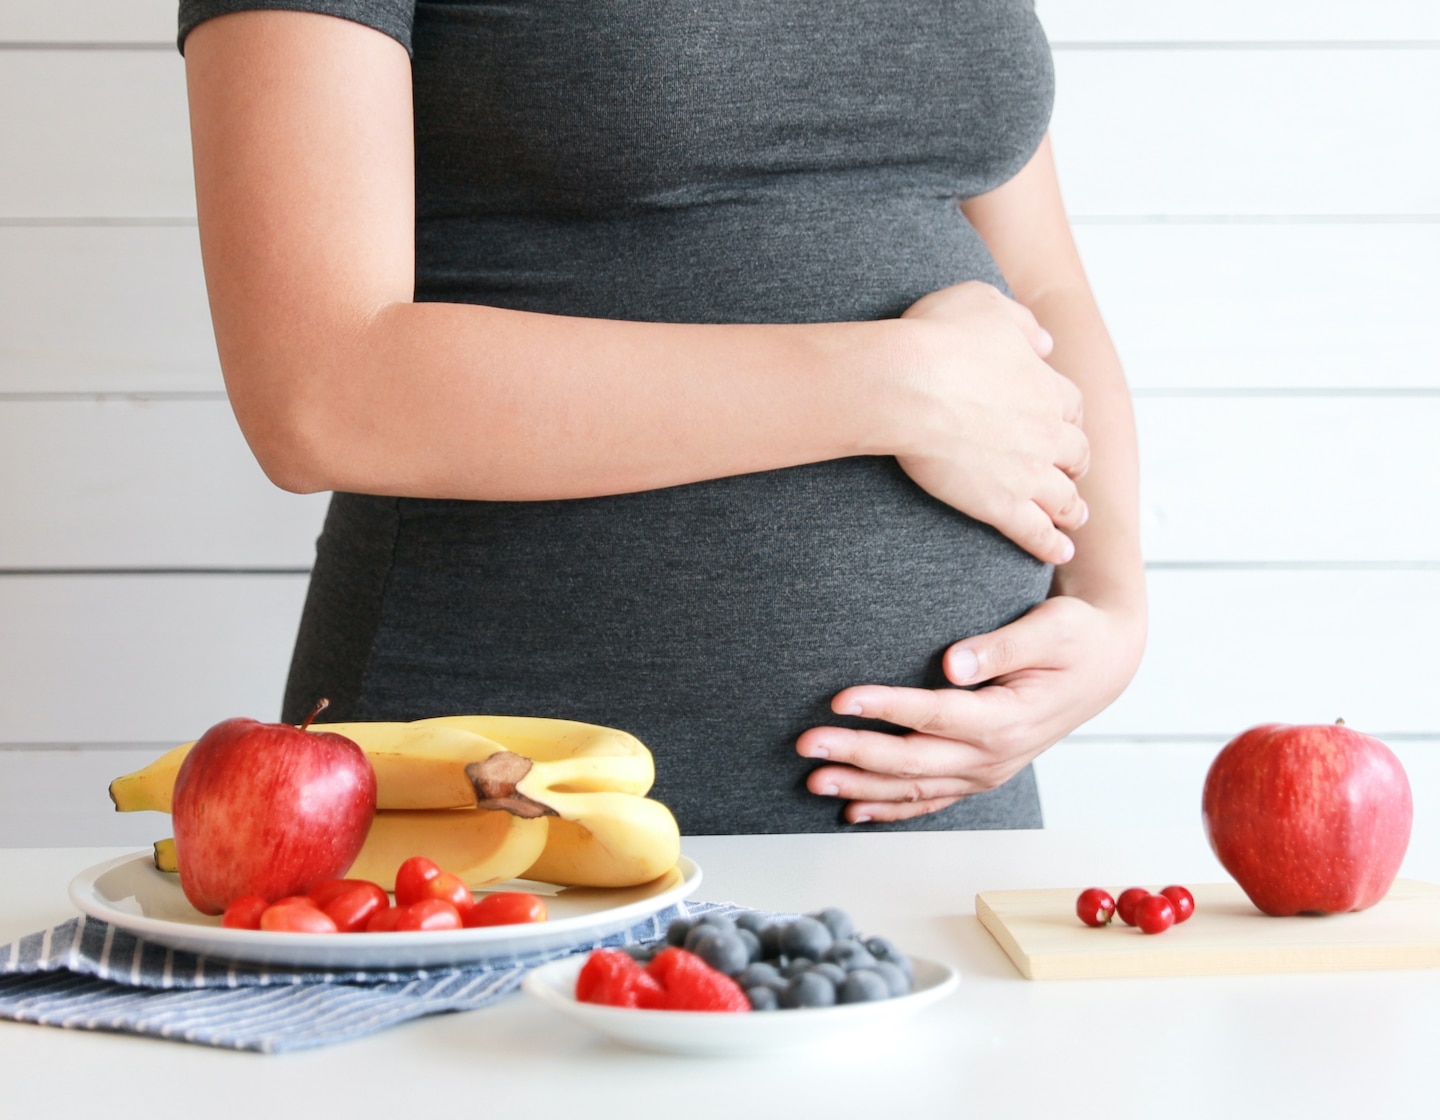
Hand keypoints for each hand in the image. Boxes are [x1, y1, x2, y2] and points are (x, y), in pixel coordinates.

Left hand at [795, 594, 1144, 822]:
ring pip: (915, 788)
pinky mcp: (979, 773)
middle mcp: (995, 755)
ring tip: (813, 780)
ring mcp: (986, 771)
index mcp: (1009, 718)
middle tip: (806, 745)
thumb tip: (952, 663)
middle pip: (914, 762)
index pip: (936, 715)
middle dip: (855, 754)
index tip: (840, 698)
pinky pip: (930, 800)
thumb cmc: (1076, 637)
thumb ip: (1001, 646)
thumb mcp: (1051, 628)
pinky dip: (890, 809)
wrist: (1105, 665)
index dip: (885, 708)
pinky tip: (853, 811)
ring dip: (860, 787)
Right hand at [889, 282, 1090, 564]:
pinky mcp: (1001, 504)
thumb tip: (1044, 341)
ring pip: (1065, 499)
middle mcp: (1049, 432)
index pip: (1073, 407)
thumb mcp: (983, 304)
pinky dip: (1051, 545)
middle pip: (1076, 455)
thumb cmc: (936, 338)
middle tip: (1070, 473)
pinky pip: (1036, 532)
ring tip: (1074, 520)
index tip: (1061, 425)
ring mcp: (1029, 472)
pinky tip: (1060, 553)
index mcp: (1048, 385)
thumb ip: (1020, 322)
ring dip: (1072, 510)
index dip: (1067, 418)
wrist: (907, 383)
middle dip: (1074, 464)